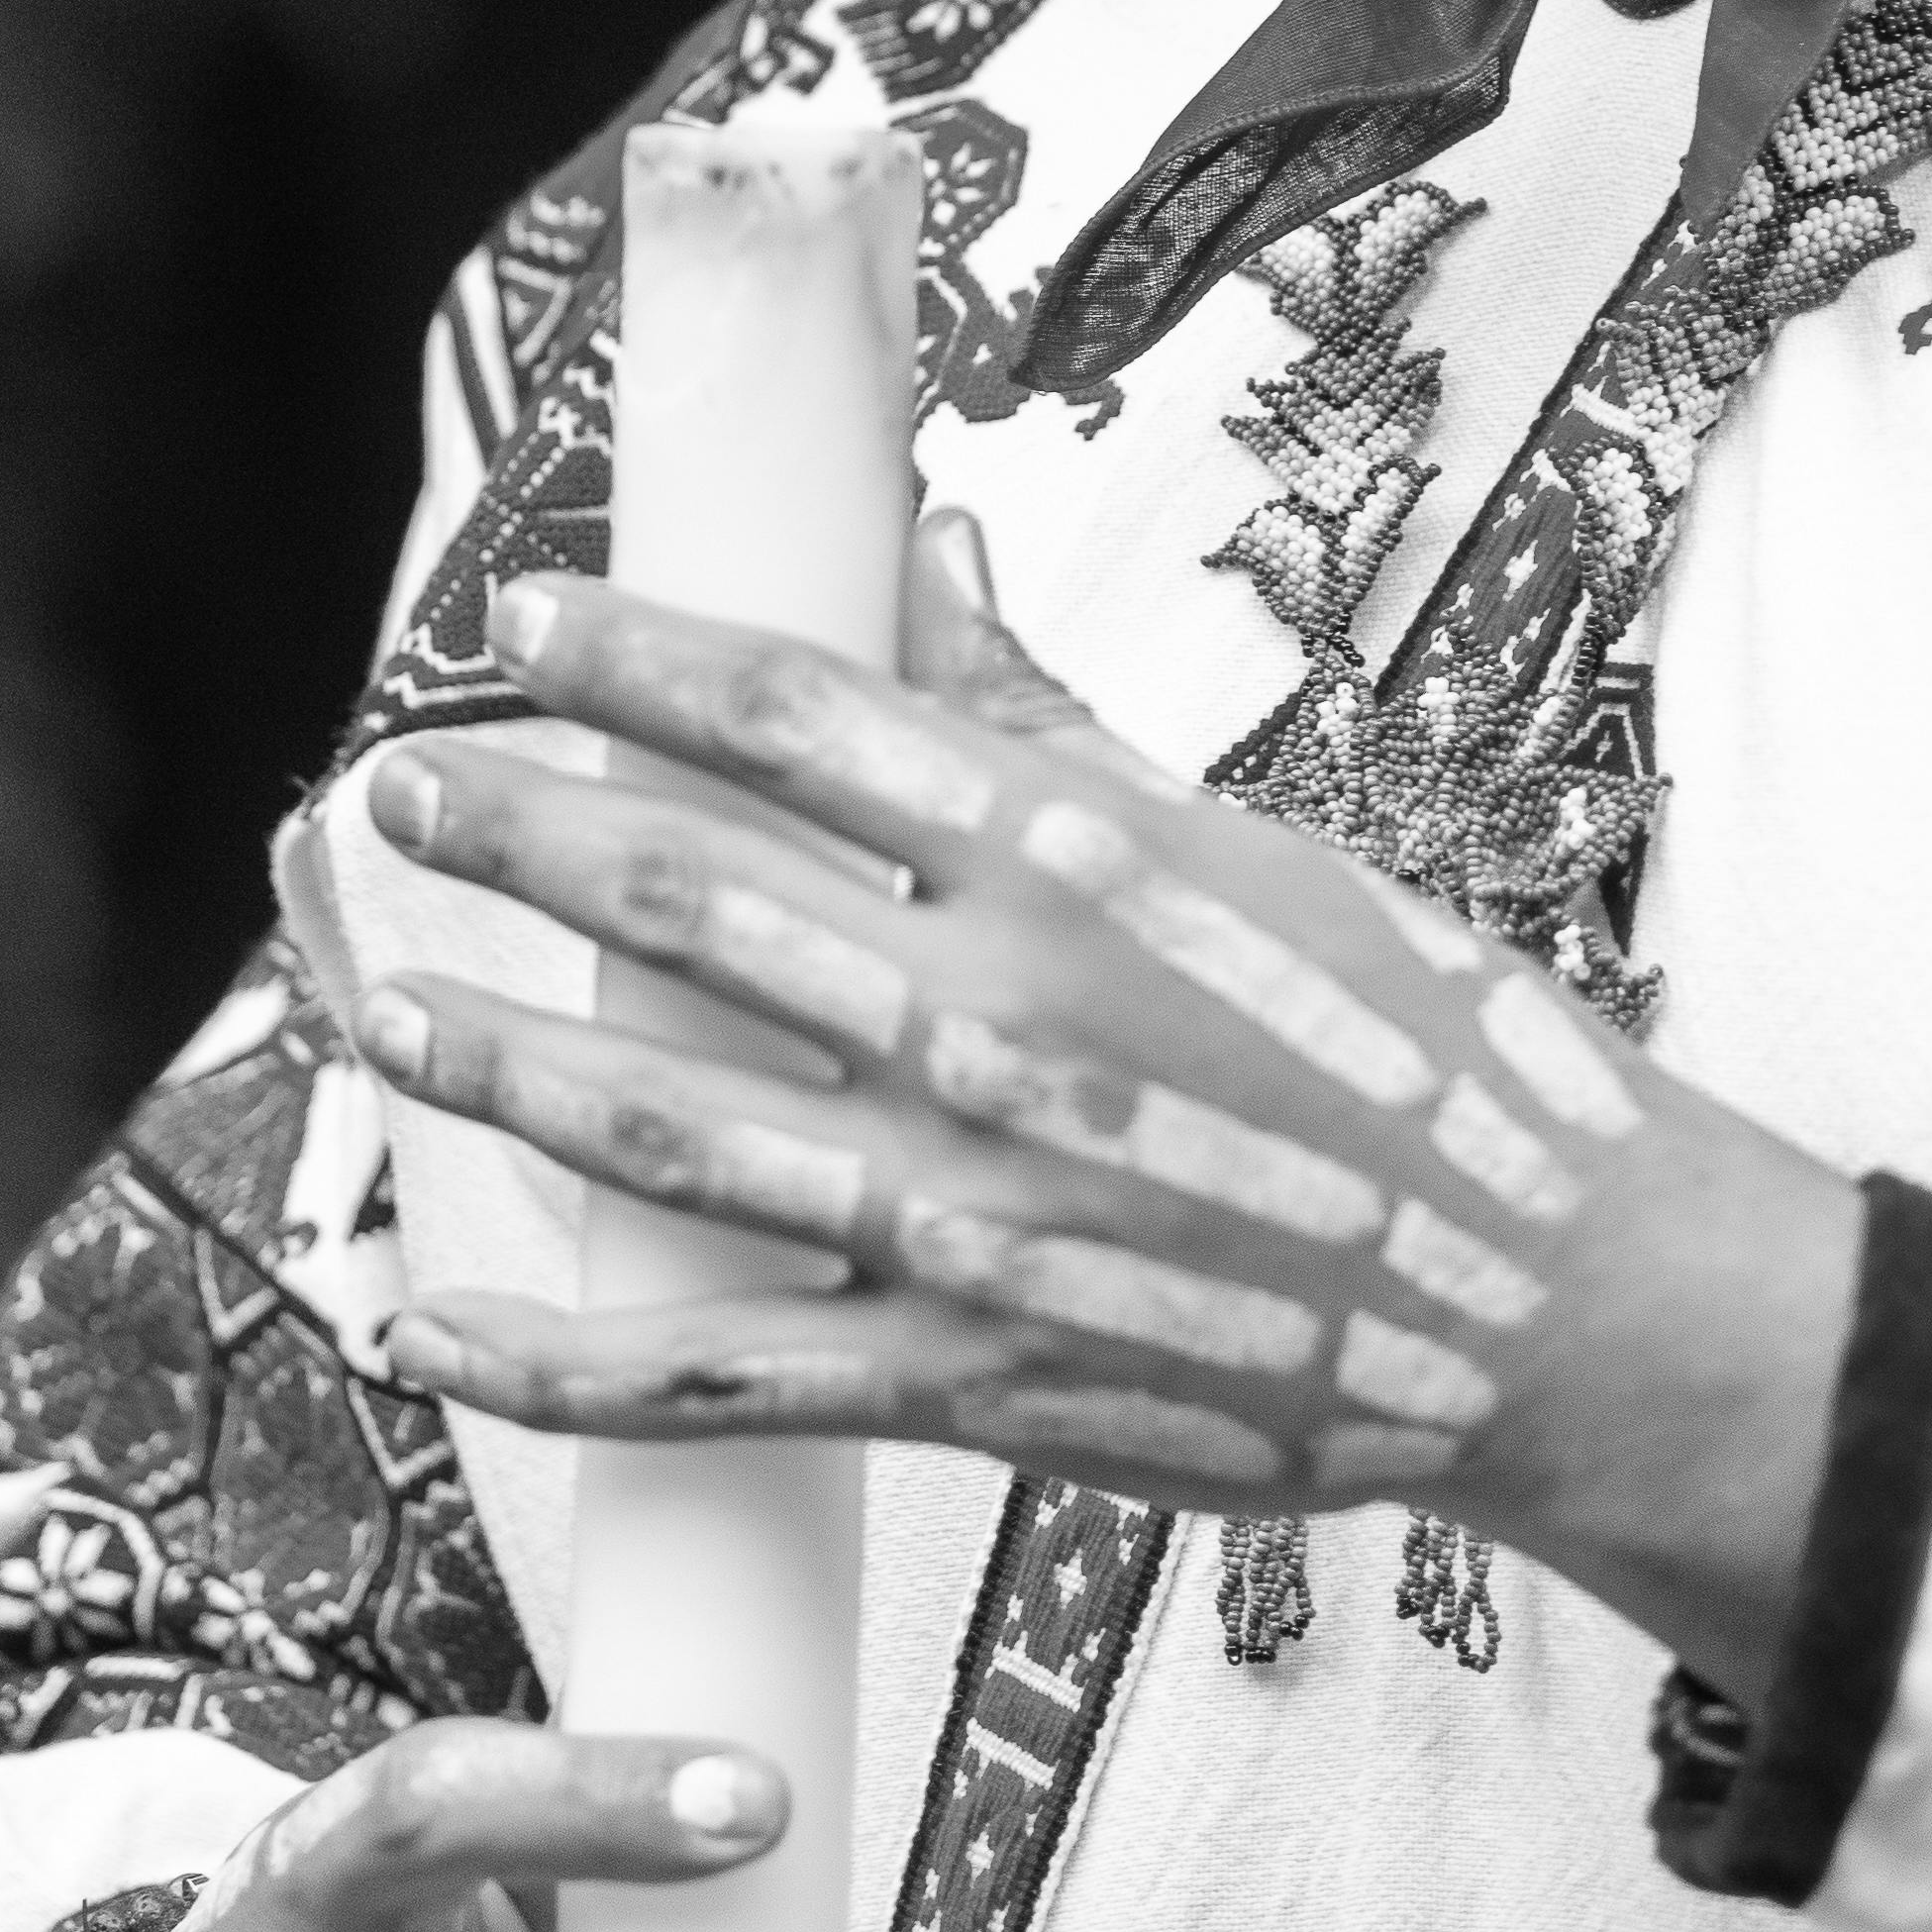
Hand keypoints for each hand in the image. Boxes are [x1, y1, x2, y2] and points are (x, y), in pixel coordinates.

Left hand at [345, 520, 1859, 1695]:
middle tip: (395, 789)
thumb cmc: (1414, 1046)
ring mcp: (970, 1213)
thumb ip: (1046, 719)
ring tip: (383, 1000)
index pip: (797, 718)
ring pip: (664, 1130)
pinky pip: (707, 1374)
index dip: (635, 662)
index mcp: (1070, 860)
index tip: (524, 627)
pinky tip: (423, 1322)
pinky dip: (548, 1360)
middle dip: (516, 837)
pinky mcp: (964, 1381)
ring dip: (495, 1065)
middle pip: (688, 904)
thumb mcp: (1243, 846)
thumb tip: (925, 550)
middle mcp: (998, 1022)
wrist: (1548, 1298)